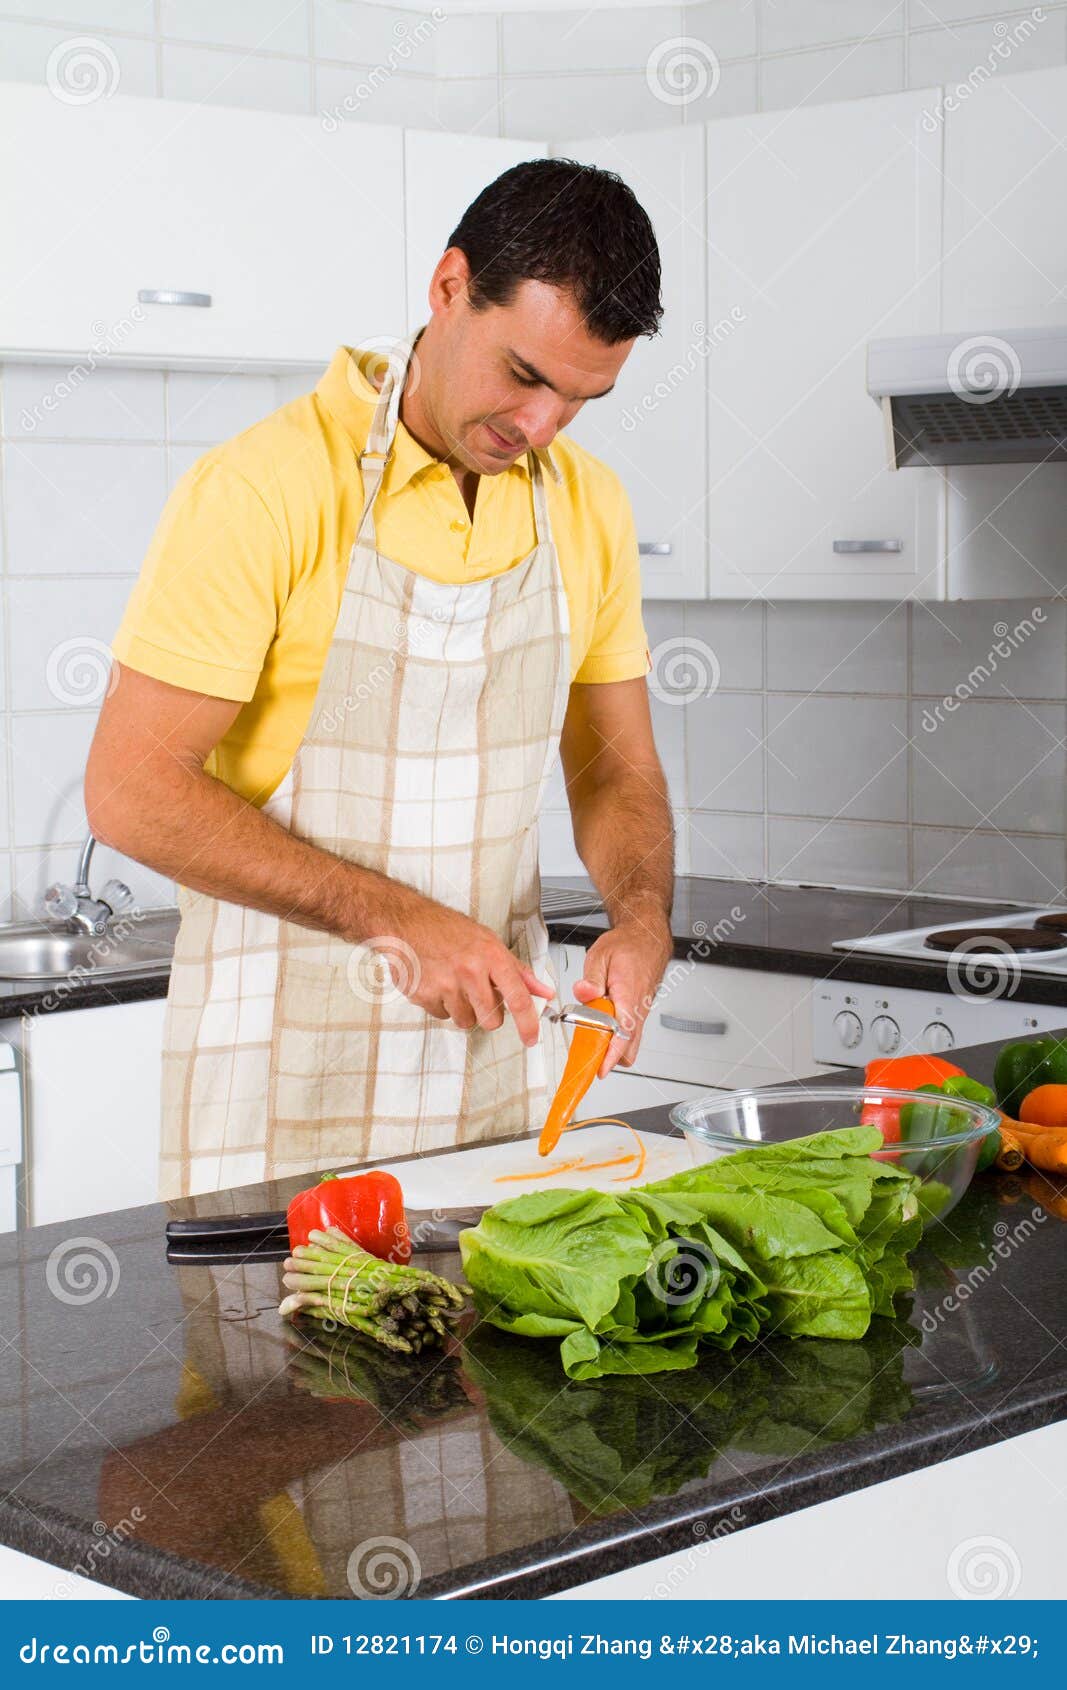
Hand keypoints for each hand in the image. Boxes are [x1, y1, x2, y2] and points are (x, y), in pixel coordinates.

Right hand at [374, 896, 554, 1045]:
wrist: (406, 923)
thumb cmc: (448, 930)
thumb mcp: (488, 942)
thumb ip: (518, 971)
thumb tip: (543, 992)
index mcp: (491, 956)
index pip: (517, 998)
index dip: (528, 1023)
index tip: (531, 1038)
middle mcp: (470, 971)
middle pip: (491, 1020)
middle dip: (488, 1014)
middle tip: (478, 994)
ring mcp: (445, 985)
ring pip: (465, 1021)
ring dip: (463, 1009)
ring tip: (454, 983)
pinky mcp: (424, 995)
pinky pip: (442, 1016)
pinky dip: (441, 1005)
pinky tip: (437, 983)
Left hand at [573, 916, 672, 1077]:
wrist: (646, 938)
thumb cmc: (627, 946)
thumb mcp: (601, 955)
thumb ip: (591, 978)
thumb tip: (583, 992)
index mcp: (629, 997)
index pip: (623, 1034)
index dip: (611, 1055)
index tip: (600, 1069)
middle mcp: (638, 1009)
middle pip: (629, 1048)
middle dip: (611, 1057)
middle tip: (590, 1054)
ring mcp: (640, 1012)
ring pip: (629, 1042)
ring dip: (612, 1044)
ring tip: (591, 1033)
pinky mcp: (638, 1012)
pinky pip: (628, 1032)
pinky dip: (615, 1034)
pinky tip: (600, 1022)